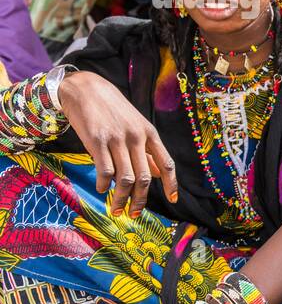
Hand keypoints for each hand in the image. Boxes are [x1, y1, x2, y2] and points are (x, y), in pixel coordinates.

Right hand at [60, 70, 177, 216]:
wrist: (85, 89)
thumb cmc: (113, 111)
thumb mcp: (137, 126)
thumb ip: (148, 151)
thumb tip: (161, 175)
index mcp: (150, 134)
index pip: (167, 164)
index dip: (172, 185)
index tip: (173, 201)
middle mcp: (136, 137)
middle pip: (145, 178)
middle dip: (140, 200)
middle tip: (134, 214)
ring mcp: (117, 139)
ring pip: (125, 178)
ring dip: (121, 198)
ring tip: (116, 209)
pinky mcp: (96, 141)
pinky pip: (105, 170)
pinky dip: (103, 184)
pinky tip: (101, 189)